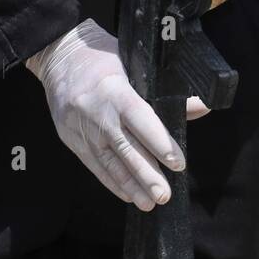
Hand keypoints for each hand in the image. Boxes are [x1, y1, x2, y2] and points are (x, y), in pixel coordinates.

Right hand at [26, 18, 208, 210]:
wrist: (58, 55)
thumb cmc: (100, 57)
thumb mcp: (133, 64)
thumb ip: (163, 92)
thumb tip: (201, 107)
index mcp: (113, 88)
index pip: (139, 119)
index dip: (158, 142)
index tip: (177, 163)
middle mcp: (95, 111)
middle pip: (124, 147)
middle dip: (146, 174)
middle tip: (164, 195)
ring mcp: (80, 127)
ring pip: (109, 162)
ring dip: (130, 185)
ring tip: (149, 203)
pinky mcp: (71, 138)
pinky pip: (93, 165)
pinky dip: (111, 181)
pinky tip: (127, 194)